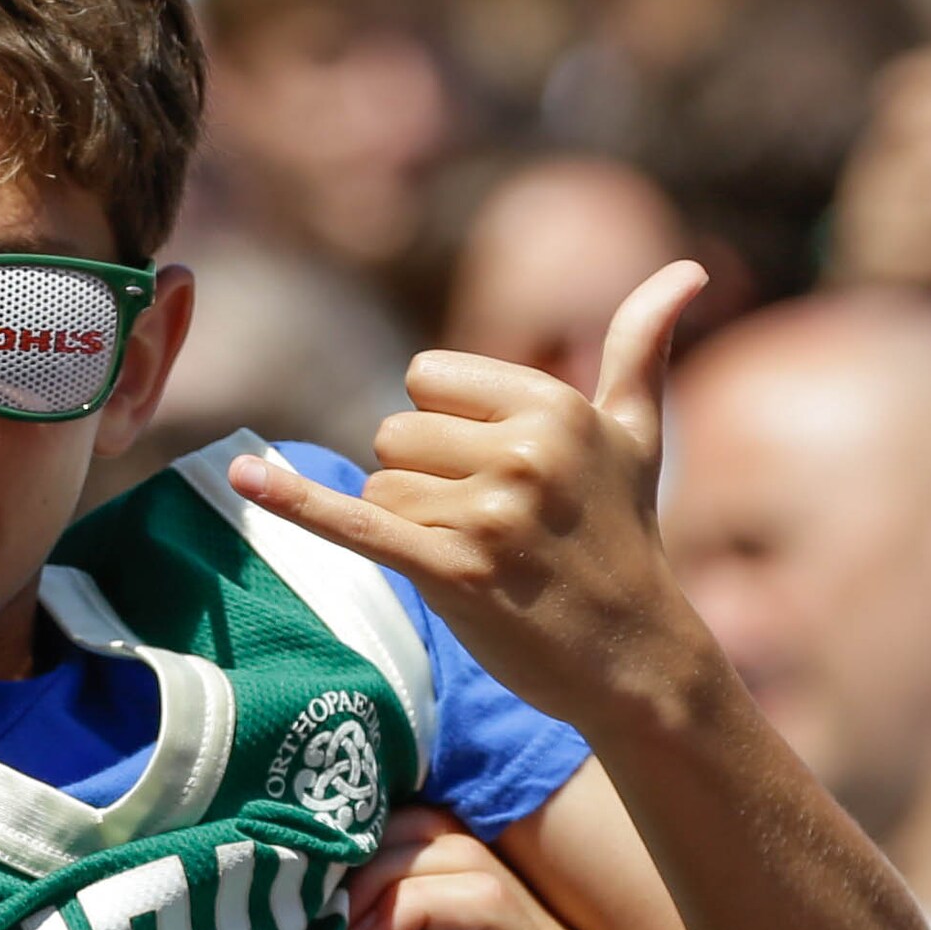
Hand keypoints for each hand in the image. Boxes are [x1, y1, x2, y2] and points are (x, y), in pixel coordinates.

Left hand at [227, 265, 710, 737]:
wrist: (638, 659)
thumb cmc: (626, 539)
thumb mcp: (636, 435)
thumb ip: (642, 346)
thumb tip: (687, 270)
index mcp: (553, 404)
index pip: (426, 379)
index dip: (446, 429)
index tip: (499, 472)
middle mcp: (523, 450)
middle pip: (393, 435)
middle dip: (424, 483)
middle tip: (492, 528)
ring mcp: (489, 514)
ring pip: (379, 489)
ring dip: (411, 529)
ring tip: (479, 560)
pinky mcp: (457, 573)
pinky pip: (357, 525)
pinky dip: (297, 503)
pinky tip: (243, 478)